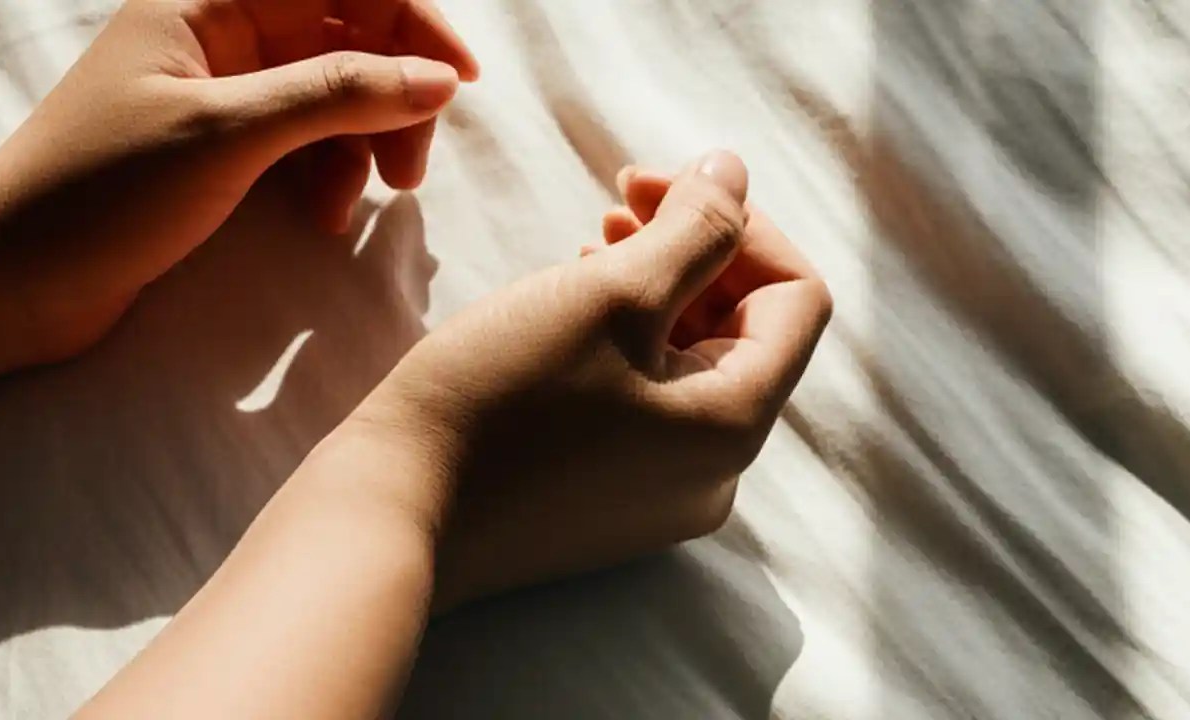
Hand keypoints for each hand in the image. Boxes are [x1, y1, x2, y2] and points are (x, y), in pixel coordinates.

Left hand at [0, 0, 476, 384]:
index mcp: (210, 4)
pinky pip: (305, 146)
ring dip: (363, 148)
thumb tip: (438, 79)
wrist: (14, 281)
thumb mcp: (229, 134)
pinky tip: (323, 218)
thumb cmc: (102, 192)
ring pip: (332, 100)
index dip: (409, 23)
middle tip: (408, 171)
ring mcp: (224, 98)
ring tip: (359, 206)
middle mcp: (222, 39)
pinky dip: (327, 177)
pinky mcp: (224, 155)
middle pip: (345, 43)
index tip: (459, 80)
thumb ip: (338, 95)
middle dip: (391, 100)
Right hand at [329, 151, 832, 608]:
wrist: (393, 514)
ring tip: (588, 252)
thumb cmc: (500, 398)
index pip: (796, 297)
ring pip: (688, 363)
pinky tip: (567, 312)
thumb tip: (735, 175)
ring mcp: (660, 495)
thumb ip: (696, 227)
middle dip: (691, 251)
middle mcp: (715, 473)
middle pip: (744, 329)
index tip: (653, 187)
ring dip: (653, 290)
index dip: (742, 226)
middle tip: (616, 203)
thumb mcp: (611, 292)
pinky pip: (645, 404)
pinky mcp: (606, 500)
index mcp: (737, 425)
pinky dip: (622, 343)